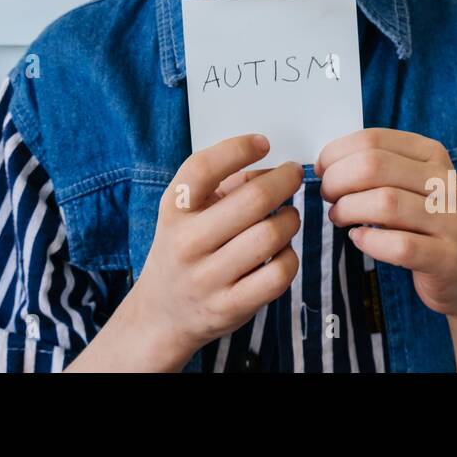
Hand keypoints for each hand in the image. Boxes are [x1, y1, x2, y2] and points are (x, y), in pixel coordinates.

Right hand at [126, 133, 303, 368]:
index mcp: (174, 209)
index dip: (238, 149)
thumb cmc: (183, 249)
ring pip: (270, 236)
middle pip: (251, 200)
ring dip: (290, 219)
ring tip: (288, 216)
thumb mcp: (187, 212)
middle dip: (284, 181)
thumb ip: (225, 185)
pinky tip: (283, 250)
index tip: (262, 143)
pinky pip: (278, 274)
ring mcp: (208, 277)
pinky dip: (290, 256)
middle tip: (293, 175)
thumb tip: (273, 171)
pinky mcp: (231, 306)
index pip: (203, 168)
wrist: (162, 313)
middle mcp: (187, 242)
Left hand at [316, 128, 456, 321]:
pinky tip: (359, 239)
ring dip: (348, 210)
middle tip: (328, 196)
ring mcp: (450, 220)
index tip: (323, 170)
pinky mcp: (447, 258)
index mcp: (432, 155)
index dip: (337, 153)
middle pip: (373, 166)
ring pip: (384, 203)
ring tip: (339, 217)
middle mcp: (444, 182)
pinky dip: (370, 242)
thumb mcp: (416, 185)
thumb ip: (381, 169)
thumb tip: (328, 163)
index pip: (373, 140)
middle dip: (337, 181)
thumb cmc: (433, 225)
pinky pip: (400, 245)